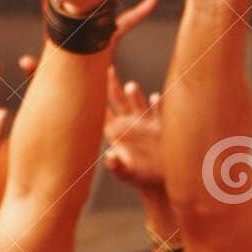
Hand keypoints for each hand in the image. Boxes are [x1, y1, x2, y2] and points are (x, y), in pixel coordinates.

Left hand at [102, 74, 164, 190]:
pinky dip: (156, 104)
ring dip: (134, 94)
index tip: (90, 84)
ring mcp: (146, 123)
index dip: (96, 99)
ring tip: (130, 87)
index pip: (103, 111)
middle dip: (113, 85)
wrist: (161, 181)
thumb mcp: (126, 173)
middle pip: (118, 100)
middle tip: (108, 70)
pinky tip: (155, 98)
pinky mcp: (161, 127)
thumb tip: (110, 157)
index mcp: (116, 131)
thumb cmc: (139, 177)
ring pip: (138, 103)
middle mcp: (130, 123)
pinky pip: (159, 112)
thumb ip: (117, 166)